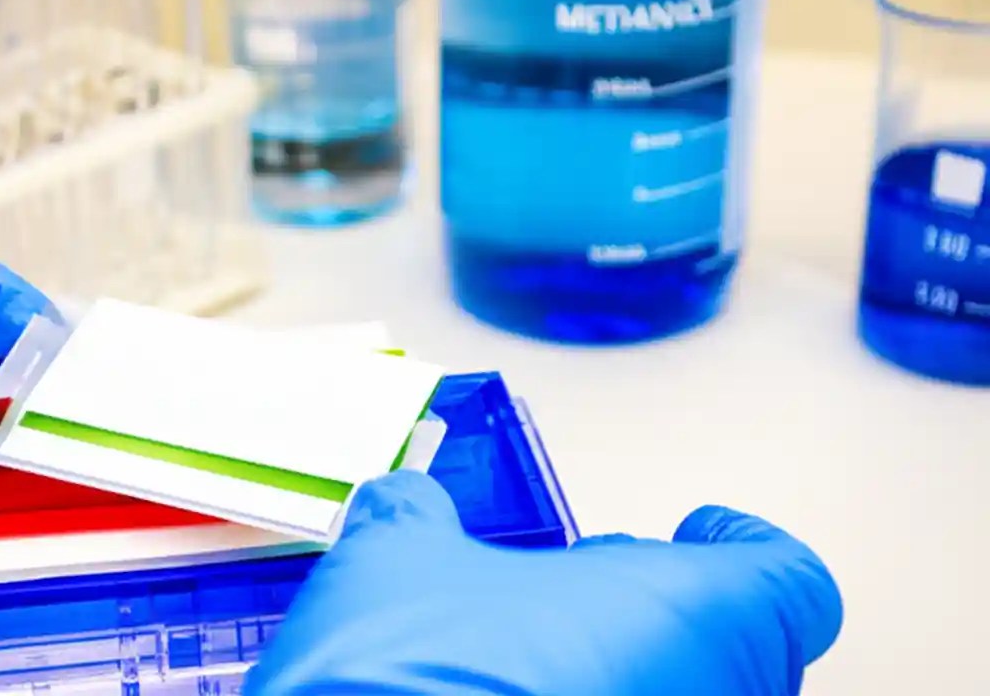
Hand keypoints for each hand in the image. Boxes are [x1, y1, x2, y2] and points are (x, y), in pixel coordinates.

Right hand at [245, 472, 843, 695]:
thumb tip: (407, 508)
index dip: (743, 545)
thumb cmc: (415, 684)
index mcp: (697, 618)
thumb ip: (419, 521)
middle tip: (602, 590)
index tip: (706, 529)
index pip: (790, 582)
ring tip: (550, 655)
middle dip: (666, 611)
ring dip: (632, 670)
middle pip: (741, 653)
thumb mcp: (396, 562)